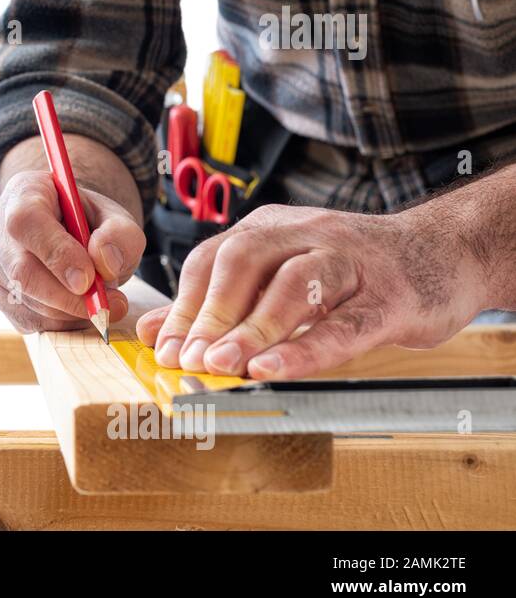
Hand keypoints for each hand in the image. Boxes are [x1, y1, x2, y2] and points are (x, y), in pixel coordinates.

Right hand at [0, 170, 144, 332]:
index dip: (56, 253)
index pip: (26, 222)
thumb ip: (120, 234)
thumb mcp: (113, 215)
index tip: (88, 279)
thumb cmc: (86, 220)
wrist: (64, 228)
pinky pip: (29, 321)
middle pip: (22, 272)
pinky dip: (62, 322)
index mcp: (24, 193)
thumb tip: (105, 264)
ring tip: (99, 297)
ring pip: (27, 302)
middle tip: (107, 305)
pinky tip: (78, 306)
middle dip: (68, 298)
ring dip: (71, 311)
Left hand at [136, 204, 485, 378]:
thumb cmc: (352, 274)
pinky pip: (344, 323)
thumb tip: (152, 333)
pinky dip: (305, 347)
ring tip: (221, 365)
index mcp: (271, 229)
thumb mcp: (278, 279)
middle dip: (209, 313)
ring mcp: (351, 262)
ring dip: (252, 327)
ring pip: (294, 285)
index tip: (163, 349)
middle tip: (186, 359)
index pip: (212, 259)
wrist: (445, 254)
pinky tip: (273, 369)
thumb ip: (217, 304)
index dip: (183, 305)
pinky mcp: (390, 298)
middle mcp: (307, 234)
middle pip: (243, 261)